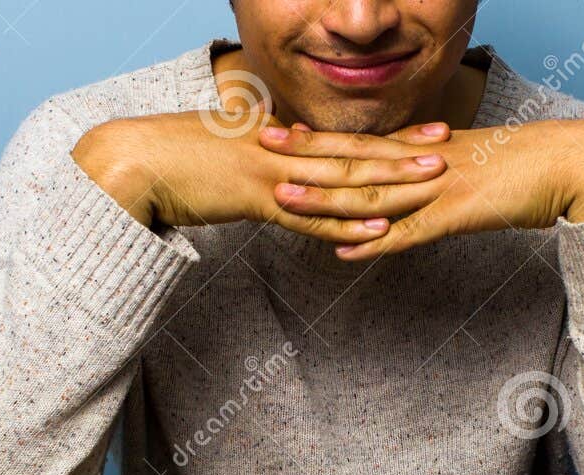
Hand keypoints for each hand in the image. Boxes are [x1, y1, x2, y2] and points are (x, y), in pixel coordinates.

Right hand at [71, 112, 453, 246]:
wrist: (135, 163)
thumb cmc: (176, 161)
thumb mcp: (229, 154)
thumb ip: (264, 158)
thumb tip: (285, 161)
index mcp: (279, 137)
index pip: (345, 138)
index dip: (390, 139)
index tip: (428, 134)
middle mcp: (282, 149)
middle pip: (354, 152)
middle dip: (403, 153)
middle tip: (448, 151)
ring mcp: (271, 172)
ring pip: (341, 181)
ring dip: (387, 185)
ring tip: (428, 186)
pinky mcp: (254, 198)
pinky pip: (309, 216)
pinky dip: (344, 226)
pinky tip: (375, 231)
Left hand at [259, 118, 583, 259]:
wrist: (578, 165)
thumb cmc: (536, 168)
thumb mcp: (482, 167)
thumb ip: (447, 175)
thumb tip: (423, 183)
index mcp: (431, 149)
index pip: (368, 142)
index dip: (323, 138)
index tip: (284, 131)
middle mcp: (428, 163)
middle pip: (358, 160)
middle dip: (307, 156)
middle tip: (261, 146)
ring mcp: (441, 188)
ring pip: (374, 196)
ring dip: (327, 200)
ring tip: (283, 200)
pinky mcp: (460, 215)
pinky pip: (410, 233)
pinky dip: (375, 244)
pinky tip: (344, 253)